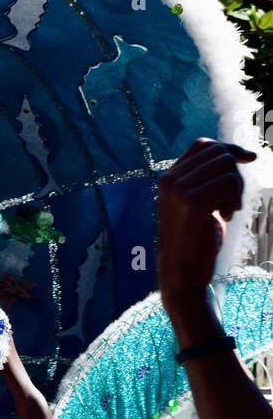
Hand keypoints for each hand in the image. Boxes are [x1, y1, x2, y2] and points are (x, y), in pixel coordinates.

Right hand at [157, 138, 256, 307]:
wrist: (181, 273)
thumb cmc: (196, 240)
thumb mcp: (200, 203)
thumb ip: (211, 177)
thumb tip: (246, 154)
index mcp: (168, 178)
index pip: (203, 144)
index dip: (229, 148)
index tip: (249, 159)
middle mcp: (169, 180)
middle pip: (217, 153)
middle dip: (235, 173)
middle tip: (232, 201)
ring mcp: (178, 190)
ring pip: (226, 166)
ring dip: (236, 188)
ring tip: (228, 210)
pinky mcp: (192, 203)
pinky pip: (229, 183)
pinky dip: (235, 200)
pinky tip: (225, 217)